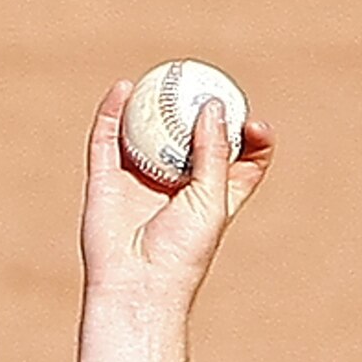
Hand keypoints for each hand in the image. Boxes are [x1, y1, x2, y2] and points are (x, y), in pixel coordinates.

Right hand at [78, 78, 275, 313]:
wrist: (138, 285)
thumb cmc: (183, 253)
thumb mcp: (212, 201)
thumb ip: (214, 153)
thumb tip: (214, 106)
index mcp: (212, 198)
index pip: (239, 164)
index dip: (251, 141)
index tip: (255, 124)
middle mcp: (176, 186)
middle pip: (192, 139)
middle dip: (200, 110)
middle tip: (207, 83)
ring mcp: (140, 181)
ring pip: (149, 134)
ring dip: (156, 106)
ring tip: (167, 76)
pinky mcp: (107, 180)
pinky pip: (107, 138)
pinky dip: (113, 111)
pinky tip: (124, 87)